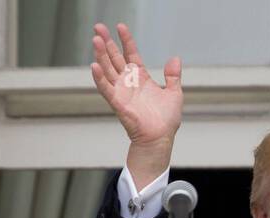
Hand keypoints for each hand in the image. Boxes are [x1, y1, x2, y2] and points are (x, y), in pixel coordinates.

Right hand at [90, 22, 182, 187]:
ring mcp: (122, 92)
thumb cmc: (166, 120)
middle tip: (98, 27)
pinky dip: (99, 78)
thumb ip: (173, 76)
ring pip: (107, 69)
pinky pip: (106, 89)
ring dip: (100, 55)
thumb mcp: (174, 93)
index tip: (120, 27)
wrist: (160, 139)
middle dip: (106, 42)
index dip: (126, 40)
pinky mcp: (118, 103)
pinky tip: (94, 66)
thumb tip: (175, 59)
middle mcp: (129, 83)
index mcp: (141, 78)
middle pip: (114, 58)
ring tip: (95, 39)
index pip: (131, 54)